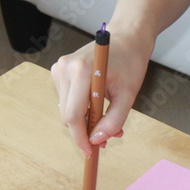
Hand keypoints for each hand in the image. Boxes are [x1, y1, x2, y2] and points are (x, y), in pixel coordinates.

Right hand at [51, 31, 150, 156]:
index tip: (91, 152)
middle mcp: (64, 68)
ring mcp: (59, 68)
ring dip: (84, 121)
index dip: (81, 138)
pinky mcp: (60, 71)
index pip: (73, 116)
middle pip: (67, 115)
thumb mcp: (128, 94)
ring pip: (66, 110)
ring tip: (107, 119)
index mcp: (80, 71)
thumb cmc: (130, 62)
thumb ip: (114, 120)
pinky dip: (81, 109)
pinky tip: (98, 107)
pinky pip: (67, 100)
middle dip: (85, 131)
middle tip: (107, 138)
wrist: (126, 37)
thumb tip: (97, 140)